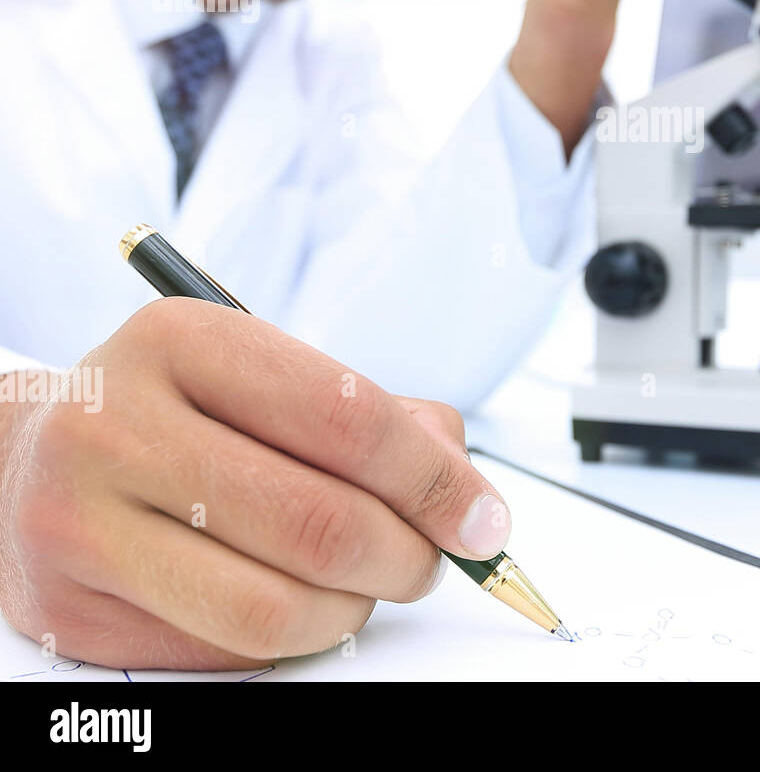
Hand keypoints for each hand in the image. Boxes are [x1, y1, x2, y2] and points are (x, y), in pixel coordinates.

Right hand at [0, 298, 510, 669]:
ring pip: (271, 607)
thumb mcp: (269, 372)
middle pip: (318, 522)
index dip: (434, 479)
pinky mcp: (67, 608)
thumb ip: (380, 418)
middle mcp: (117, 425)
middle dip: (408, 556)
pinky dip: (291, 639)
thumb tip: (465, 495)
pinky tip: (299, 602)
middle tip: (433, 562)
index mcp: (181, 340)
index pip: (347, 417)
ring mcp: (78, 522)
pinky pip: (222, 651)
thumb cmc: (181, 410)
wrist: (30, 456)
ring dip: (353, 609)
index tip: (482, 518)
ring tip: (367, 585)